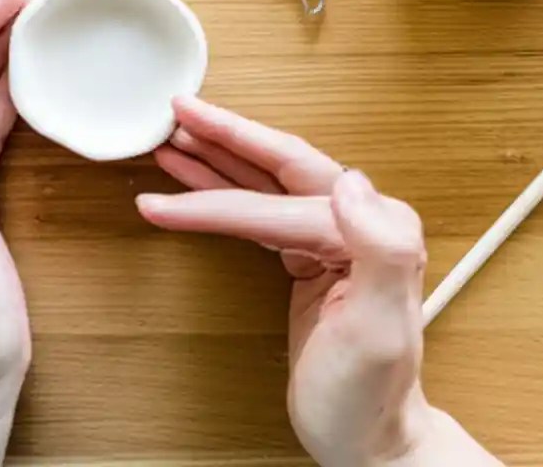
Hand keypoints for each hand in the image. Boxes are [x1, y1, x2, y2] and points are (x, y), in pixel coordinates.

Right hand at [136, 97, 501, 466]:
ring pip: (266, 181)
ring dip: (218, 156)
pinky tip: (196, 181)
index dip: (213, 199)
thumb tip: (352, 182)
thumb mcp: (380, 331)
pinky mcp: (310, 259)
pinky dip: (224, 192)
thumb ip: (381, 249)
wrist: (370, 438)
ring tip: (172, 135)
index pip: (279, 203)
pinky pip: (261, 211)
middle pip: (280, 163)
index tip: (161, 199)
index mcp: (373, 230)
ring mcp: (332, 239)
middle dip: (225, 134)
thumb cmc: (368, 395)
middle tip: (178, 109)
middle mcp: (357, 223)